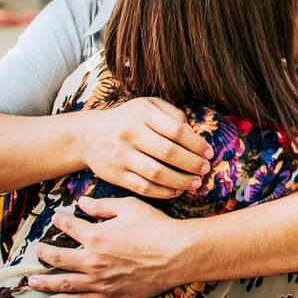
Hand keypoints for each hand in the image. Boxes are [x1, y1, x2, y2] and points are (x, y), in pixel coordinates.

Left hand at [28, 195, 188, 297]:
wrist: (177, 255)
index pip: (69, 227)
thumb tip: (81, 203)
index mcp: (95, 236)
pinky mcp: (111, 296)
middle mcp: (92, 260)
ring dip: (45, 283)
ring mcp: (100, 281)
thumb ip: (102, 206)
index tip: (57, 218)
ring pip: (64, 284)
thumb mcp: (129, 207)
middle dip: (44, 254)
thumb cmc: (156, 227)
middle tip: (36, 251)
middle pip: (58, 258)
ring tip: (31, 283)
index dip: (60, 221)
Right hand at [75, 97, 213, 197]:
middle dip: (192, 164)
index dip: (197, 144)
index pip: (177, 131)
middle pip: (169, 153)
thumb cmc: (127, 119)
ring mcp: (122, 156)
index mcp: (142, 114)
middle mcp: (130, 134)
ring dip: (181, 181)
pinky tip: (177, 191)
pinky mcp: (116, 175)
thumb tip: (192, 131)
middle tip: (205, 169)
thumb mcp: (147, 105)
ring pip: (157, 173)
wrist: (88, 136)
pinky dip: (164, 192)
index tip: (209, 153)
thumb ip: (171, 113)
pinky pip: (144, 187)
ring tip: (195, 183)